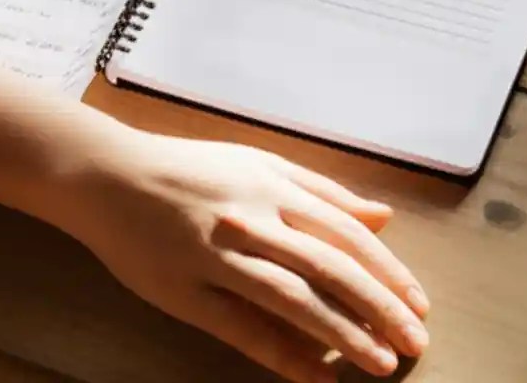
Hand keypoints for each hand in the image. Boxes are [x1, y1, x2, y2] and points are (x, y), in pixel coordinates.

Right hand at [68, 132, 430, 382]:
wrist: (107, 175)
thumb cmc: (191, 170)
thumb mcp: (260, 165)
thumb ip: (323, 191)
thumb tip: (383, 216)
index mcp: (274, 185)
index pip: (346, 232)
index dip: (388, 271)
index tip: (419, 304)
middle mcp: (252, 217)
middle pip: (329, 265)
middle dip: (379, 306)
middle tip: (415, 342)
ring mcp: (217, 255)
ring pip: (292, 296)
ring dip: (343, 332)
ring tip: (380, 363)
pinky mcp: (184, 290)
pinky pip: (240, 327)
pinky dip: (282, 354)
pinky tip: (315, 377)